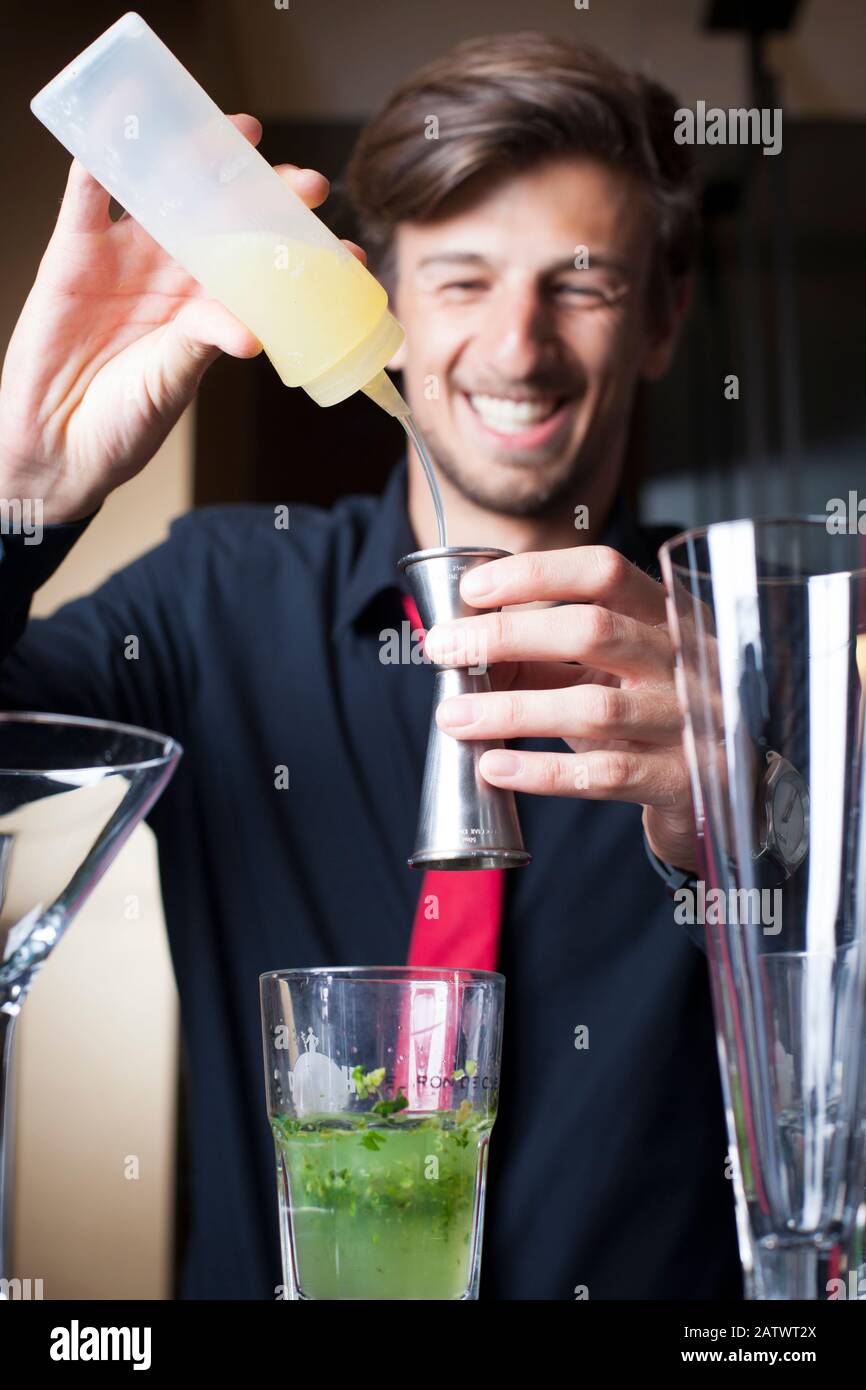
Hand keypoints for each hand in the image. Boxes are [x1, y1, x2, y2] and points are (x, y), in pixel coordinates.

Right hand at [0, 115, 366, 522]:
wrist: (59, 443)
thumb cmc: (124, 420)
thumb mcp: (173, 382)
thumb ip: (202, 343)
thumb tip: (249, 332)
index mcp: (209, 305)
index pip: (262, 265)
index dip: (300, 252)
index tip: (343, 250)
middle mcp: (174, 272)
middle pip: (224, 216)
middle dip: (267, 195)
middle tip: (309, 187)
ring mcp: (127, 256)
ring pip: (165, 189)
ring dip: (198, 156)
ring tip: (240, 134)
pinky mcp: (75, 251)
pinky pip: (87, 194)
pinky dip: (102, 159)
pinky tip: (126, 127)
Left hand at [424, 545, 699, 874]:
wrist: (730, 789)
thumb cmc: (652, 711)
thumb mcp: (606, 670)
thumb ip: (544, 654)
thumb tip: (462, 642)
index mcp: (666, 615)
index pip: (604, 571)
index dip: (535, 574)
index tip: (473, 589)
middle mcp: (683, 660)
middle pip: (592, 631)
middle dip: (506, 636)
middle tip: (443, 648)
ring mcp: (687, 722)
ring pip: (593, 708)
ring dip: (511, 711)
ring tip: (452, 716)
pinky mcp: (680, 782)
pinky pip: (604, 776)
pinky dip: (542, 772)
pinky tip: (495, 767)